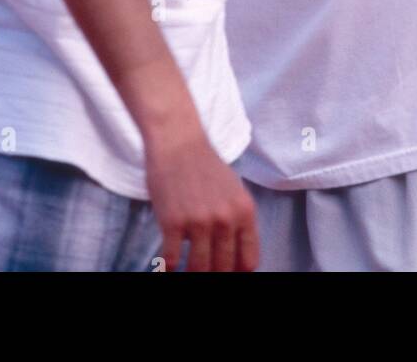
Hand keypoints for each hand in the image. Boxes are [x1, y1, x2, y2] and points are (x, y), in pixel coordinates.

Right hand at [146, 132, 258, 271]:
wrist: (178, 141)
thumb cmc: (205, 166)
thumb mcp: (233, 190)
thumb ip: (237, 221)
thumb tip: (239, 260)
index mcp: (245, 212)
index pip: (249, 260)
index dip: (239, 273)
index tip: (228, 274)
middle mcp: (225, 219)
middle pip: (224, 268)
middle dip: (215, 275)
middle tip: (205, 272)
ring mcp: (199, 222)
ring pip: (199, 268)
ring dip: (193, 274)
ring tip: (188, 272)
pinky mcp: (173, 222)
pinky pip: (172, 259)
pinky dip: (169, 268)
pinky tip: (167, 268)